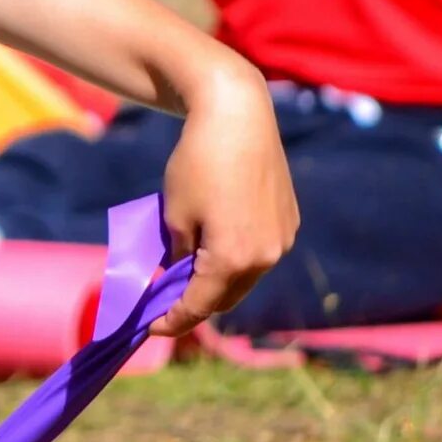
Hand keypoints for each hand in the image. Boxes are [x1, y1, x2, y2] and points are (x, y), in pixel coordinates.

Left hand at [154, 64, 297, 335]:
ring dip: (217, 281)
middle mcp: (266, 256)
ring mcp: (282, 239)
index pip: (200, 306)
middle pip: (226, 298)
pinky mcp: (289, 221)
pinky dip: (236, 259)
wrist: (238, 115)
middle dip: (195, 303)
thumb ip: (179, 254)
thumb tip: (180, 274)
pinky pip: (259, 254)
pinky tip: (214, 244)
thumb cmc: (197, 162)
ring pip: (245, 278)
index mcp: (234, 259)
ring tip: (186, 271)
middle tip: (165, 300)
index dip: (173, 320)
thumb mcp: (175, 214)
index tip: (151, 326)